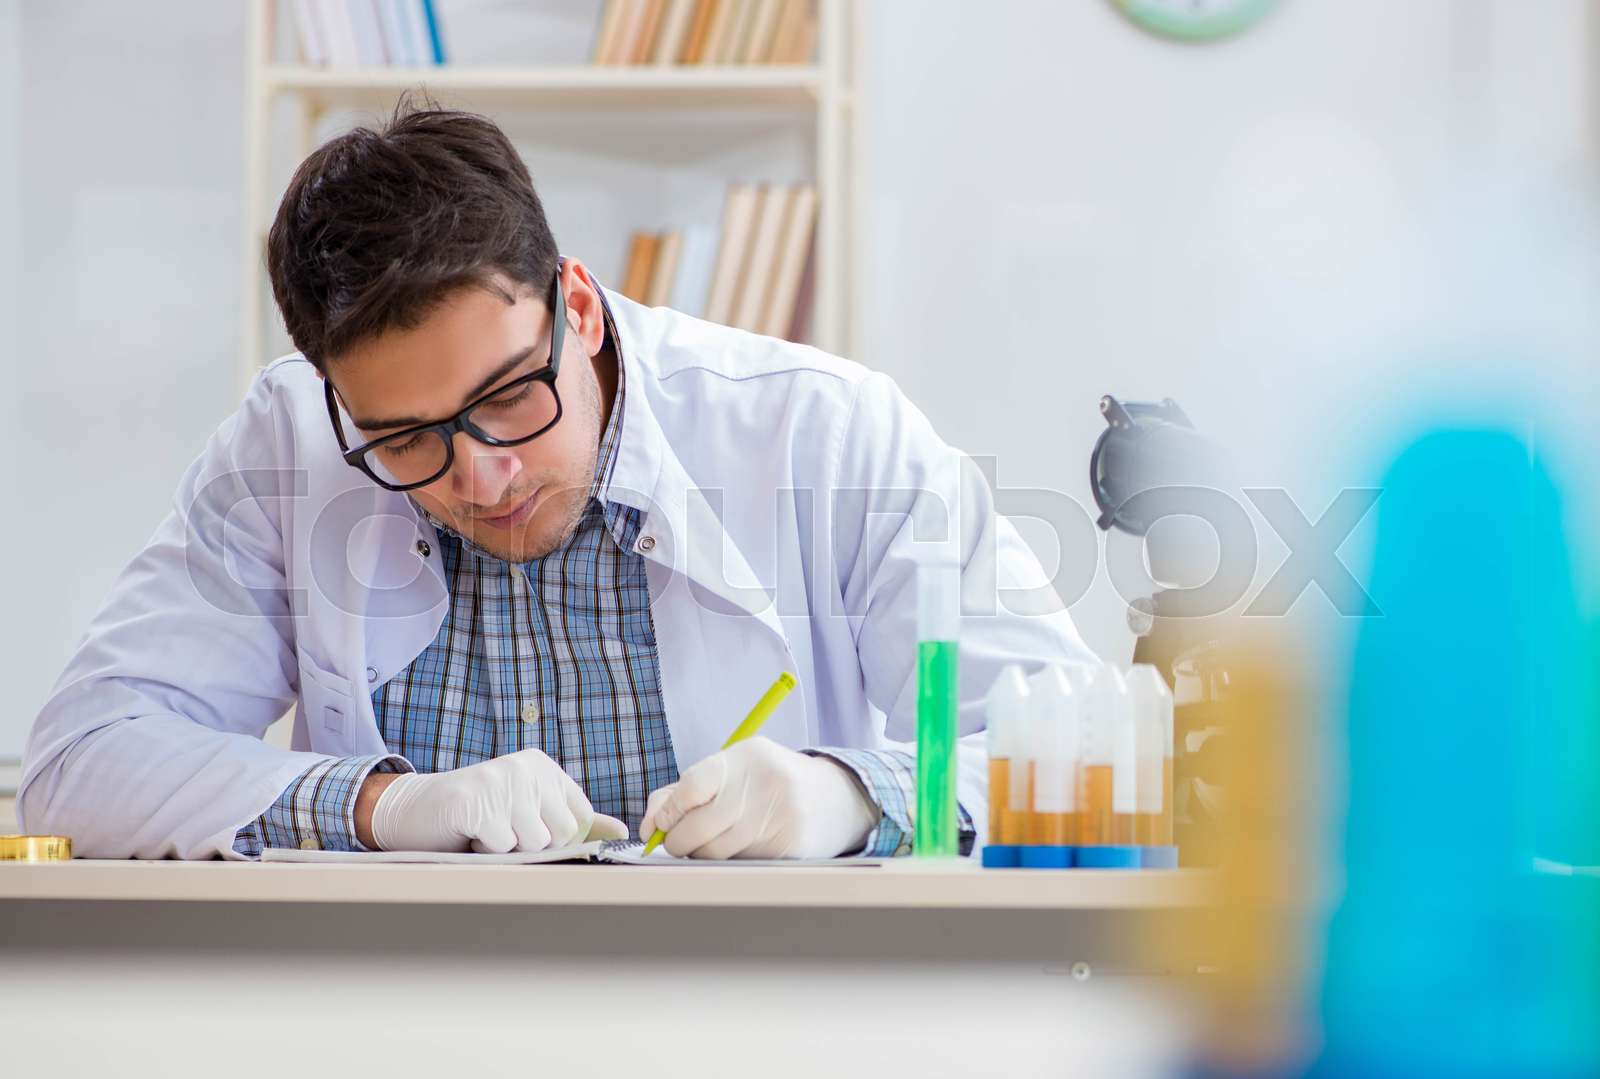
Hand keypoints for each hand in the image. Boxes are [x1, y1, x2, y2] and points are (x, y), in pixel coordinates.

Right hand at [366, 749, 628, 852]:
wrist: (414, 810)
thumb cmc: (477, 815)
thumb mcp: (528, 811)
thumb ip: (575, 820)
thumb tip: (623, 832)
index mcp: (543, 767)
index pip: (580, 818)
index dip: (556, 836)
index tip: (527, 827)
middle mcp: (525, 767)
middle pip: (561, 833)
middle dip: (532, 844)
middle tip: (502, 828)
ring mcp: (500, 781)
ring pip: (533, 842)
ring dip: (507, 848)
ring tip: (485, 829)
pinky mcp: (476, 802)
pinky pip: (501, 846)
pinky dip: (484, 849)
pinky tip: (468, 832)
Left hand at [639, 738, 877, 858]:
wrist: (835, 798)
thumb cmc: (767, 783)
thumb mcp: (733, 770)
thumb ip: (685, 791)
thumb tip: (649, 826)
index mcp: (747, 755)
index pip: (692, 787)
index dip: (667, 812)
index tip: (657, 826)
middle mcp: (765, 784)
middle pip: (698, 827)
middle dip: (676, 841)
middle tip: (674, 843)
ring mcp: (781, 816)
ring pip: (715, 852)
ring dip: (700, 854)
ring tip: (708, 843)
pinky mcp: (790, 846)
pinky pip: (738, 864)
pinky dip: (728, 862)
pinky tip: (739, 848)